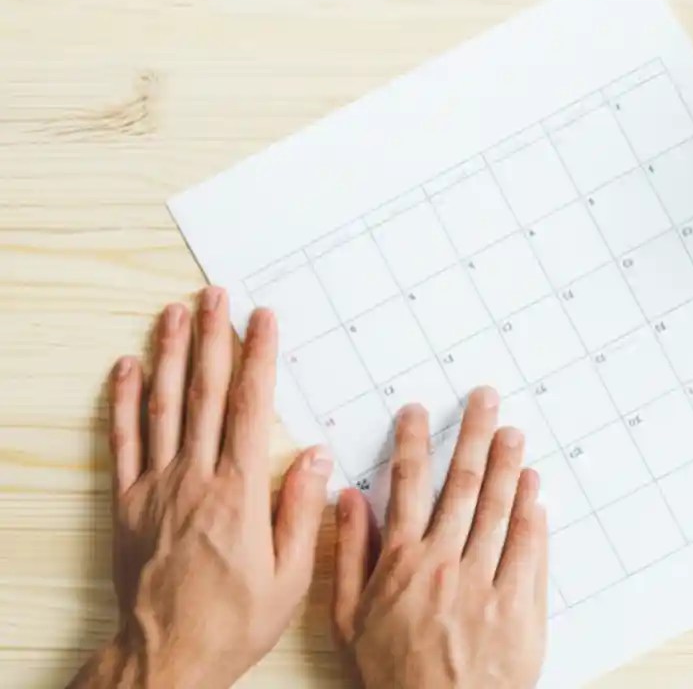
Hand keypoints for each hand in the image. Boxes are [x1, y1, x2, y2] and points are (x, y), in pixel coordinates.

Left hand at [70, 289, 331, 687]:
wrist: (168, 655)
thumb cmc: (236, 620)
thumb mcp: (291, 575)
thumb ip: (301, 509)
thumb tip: (315, 453)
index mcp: (239, 493)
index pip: (249, 407)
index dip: (257, 357)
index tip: (263, 319)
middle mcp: (195, 479)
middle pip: (202, 394)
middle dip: (211, 338)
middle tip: (214, 295)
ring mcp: (157, 489)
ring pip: (162, 408)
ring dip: (168, 355)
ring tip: (173, 313)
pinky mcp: (128, 505)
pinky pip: (122, 444)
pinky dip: (123, 402)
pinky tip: (126, 368)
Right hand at [331, 389, 547, 688]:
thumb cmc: (393, 676)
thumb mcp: (349, 620)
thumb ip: (351, 554)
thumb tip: (345, 499)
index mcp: (401, 563)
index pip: (406, 487)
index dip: (412, 443)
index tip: (417, 411)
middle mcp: (444, 563)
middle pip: (461, 484)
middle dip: (472, 435)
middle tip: (484, 399)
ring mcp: (484, 582)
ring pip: (498, 509)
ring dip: (507, 465)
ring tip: (512, 432)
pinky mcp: (518, 605)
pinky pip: (527, 550)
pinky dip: (532, 515)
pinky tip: (535, 489)